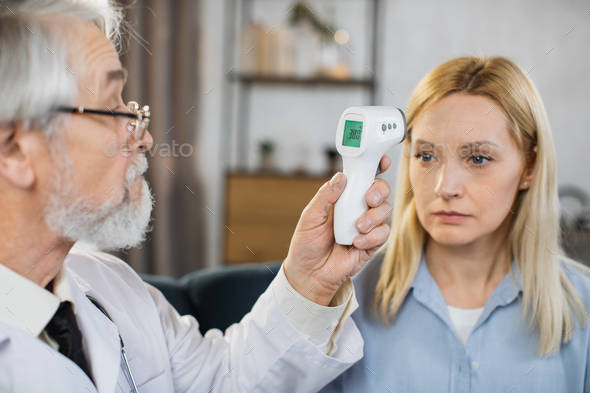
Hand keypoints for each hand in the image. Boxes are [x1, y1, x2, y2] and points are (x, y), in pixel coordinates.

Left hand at [283, 155, 392, 305]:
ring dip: (374, 218)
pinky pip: (384, 234)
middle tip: (368, 199)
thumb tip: (341, 177)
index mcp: (344, 199)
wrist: (309, 274)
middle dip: (379, 192)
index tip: (381, 162)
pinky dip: (372, 237)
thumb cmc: (307, 244)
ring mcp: (367, 227)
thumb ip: (325, 196)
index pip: (362, 179)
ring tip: (357, 228)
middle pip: (381, 192)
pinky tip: (357, 242)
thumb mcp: (310, 216)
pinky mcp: (372, 245)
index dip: (375, 168)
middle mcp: (358, 210)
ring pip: (386, 212)